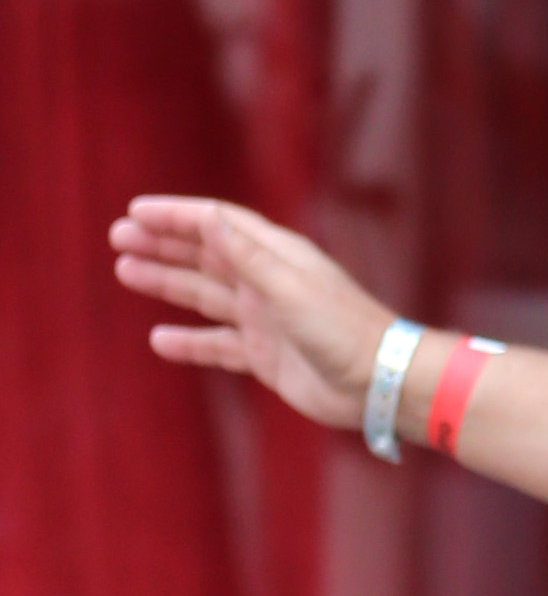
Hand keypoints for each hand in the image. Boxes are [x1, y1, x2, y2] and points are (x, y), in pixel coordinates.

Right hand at [112, 193, 398, 433]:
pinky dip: (190, 343)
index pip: (219, 224)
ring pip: (205, 296)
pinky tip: (160, 339)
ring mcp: (265, 320)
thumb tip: (207, 217)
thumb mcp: (290, 287)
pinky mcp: (266, 356)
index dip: (178, 216)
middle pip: (205, 255)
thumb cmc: (344, 329)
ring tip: (125, 272)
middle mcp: (267, 282)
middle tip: (118, 238)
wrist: (380, 383)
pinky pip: (219, 345)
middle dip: (163, 244)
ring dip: (167, 283)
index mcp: (277, 255)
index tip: (136, 212)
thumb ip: (246, 256)